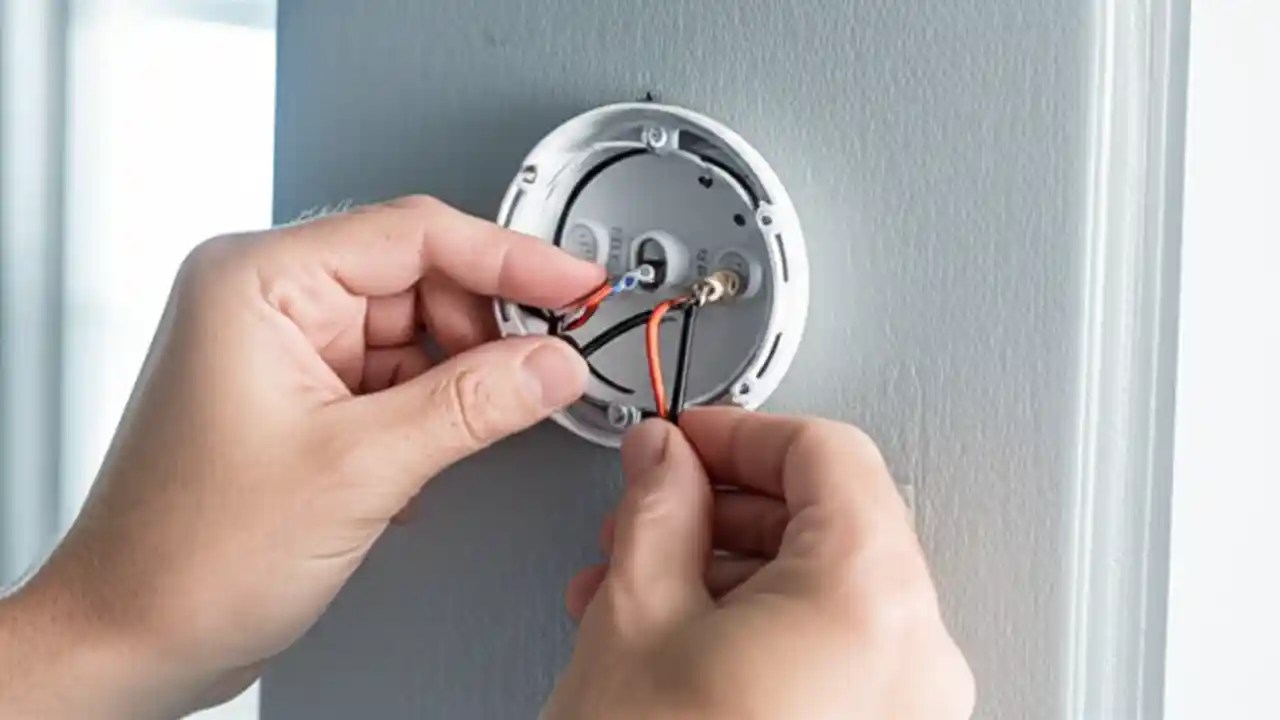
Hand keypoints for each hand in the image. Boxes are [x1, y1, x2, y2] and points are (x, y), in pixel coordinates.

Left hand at [0, 196, 602, 718]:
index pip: (414, 234)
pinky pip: (393, 377)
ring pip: (413, 334)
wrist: (134, 638)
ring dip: (459, 379)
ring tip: (481, 425)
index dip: (510, 259)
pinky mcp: (301, 397)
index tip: (574, 286)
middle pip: (420, 281)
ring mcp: (284, 351)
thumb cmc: (188, 557)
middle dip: (486, 330)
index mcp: (260, 282)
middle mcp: (268, 302)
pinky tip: (433, 453)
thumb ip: (471, 406)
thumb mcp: (358, 470)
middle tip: (545, 369)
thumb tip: (551, 365)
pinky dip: (430, 410)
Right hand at [544, 410, 974, 719]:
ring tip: (644, 579)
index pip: (828, 453)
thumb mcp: (634, 617)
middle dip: (728, 505)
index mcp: (870, 601)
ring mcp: (911, 713)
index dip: (744, 431)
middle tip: (655, 504)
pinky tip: (681, 635)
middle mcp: (916, 660)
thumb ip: (656, 507)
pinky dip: (763, 626)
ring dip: (735, 567)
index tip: (690, 439)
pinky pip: (834, 652)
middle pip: (835, 520)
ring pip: (829, 589)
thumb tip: (666, 462)